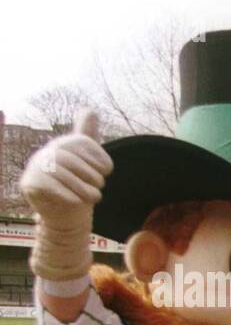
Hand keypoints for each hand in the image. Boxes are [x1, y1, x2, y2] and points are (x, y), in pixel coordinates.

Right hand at [22, 110, 111, 282]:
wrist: (66, 215)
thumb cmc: (79, 186)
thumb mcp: (88, 163)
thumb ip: (88, 138)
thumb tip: (90, 109)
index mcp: (63, 145)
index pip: (82, 144)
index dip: (98, 157)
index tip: (107, 170)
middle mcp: (46, 152)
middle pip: (71, 159)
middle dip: (91, 175)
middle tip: (99, 187)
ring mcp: (35, 167)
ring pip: (62, 174)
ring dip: (84, 188)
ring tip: (94, 197)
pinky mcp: (30, 184)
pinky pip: (51, 187)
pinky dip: (69, 195)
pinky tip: (76, 201)